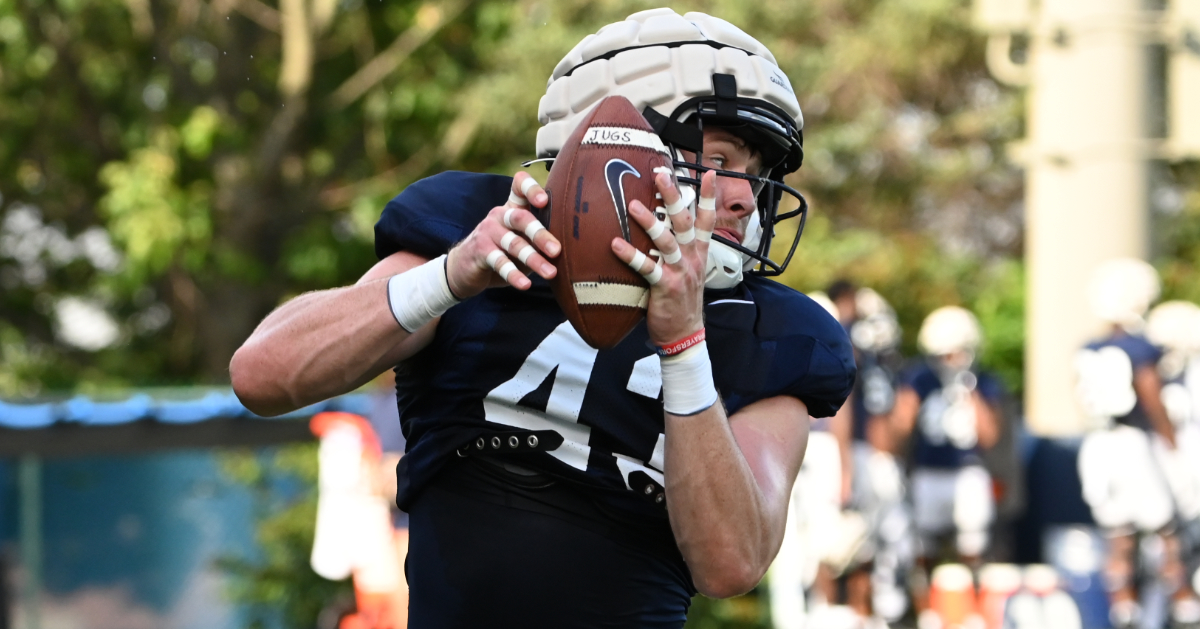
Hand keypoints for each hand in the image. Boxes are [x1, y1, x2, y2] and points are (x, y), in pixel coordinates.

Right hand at [445, 171, 560, 297]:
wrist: (464, 268)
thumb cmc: (503, 251)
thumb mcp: (522, 241)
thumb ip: (541, 239)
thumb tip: (577, 246)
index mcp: (512, 207)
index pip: (519, 186)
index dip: (531, 189)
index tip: (544, 200)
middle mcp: (500, 215)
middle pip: (520, 218)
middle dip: (540, 234)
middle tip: (557, 250)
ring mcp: (488, 232)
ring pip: (513, 244)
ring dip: (533, 259)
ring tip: (550, 273)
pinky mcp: (480, 251)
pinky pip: (498, 262)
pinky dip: (513, 274)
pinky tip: (525, 284)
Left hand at [611, 170, 716, 345]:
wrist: (685, 334)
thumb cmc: (681, 301)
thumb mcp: (687, 272)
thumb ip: (678, 251)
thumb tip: (661, 230)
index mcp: (698, 253)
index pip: (707, 220)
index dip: (710, 196)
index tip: (711, 173)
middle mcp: (692, 259)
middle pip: (685, 222)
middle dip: (674, 197)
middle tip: (661, 175)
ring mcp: (681, 272)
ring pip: (667, 242)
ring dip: (650, 222)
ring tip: (633, 205)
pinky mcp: (665, 287)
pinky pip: (647, 269)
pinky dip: (631, 255)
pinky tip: (615, 244)